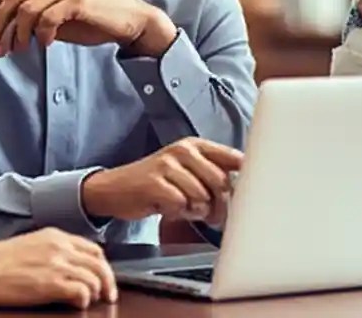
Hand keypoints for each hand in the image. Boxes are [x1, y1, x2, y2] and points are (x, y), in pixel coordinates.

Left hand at [0, 0, 176, 57]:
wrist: (133, 19)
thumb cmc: (97, 20)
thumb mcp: (61, 16)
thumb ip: (38, 17)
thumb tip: (11, 33)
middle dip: (0, 25)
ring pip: (26, 8)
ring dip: (19, 34)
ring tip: (21, 50)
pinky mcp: (78, 0)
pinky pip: (47, 18)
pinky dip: (42, 34)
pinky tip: (47, 44)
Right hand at [0, 228, 117, 309]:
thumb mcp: (28, 247)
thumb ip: (50, 252)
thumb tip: (67, 269)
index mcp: (55, 236)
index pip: (93, 249)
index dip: (102, 266)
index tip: (103, 279)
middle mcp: (60, 247)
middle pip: (100, 264)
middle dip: (108, 281)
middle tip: (108, 296)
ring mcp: (56, 264)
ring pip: (95, 278)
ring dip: (96, 293)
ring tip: (90, 302)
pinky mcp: (49, 284)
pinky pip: (82, 292)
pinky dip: (83, 300)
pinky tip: (75, 305)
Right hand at [81, 137, 242, 225]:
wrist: (116, 189)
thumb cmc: (157, 183)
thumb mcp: (187, 171)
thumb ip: (213, 175)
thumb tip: (245, 191)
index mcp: (196, 146)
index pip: (233, 158)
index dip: (244, 180)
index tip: (245, 195)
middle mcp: (183, 150)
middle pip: (220, 182)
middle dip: (219, 205)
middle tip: (210, 215)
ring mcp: (167, 165)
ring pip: (201, 195)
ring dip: (196, 210)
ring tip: (184, 208)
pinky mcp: (154, 183)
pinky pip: (181, 204)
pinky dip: (179, 213)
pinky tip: (169, 209)